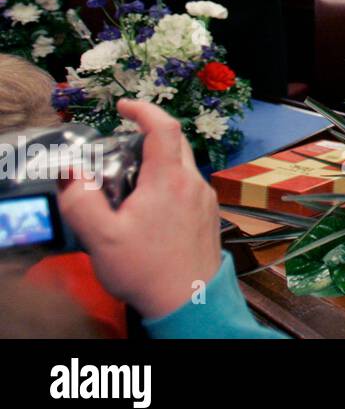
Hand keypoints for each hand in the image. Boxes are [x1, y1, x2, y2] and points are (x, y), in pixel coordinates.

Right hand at [57, 100, 222, 318]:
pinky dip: (168, 184)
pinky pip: (188, 186)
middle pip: (175, 143)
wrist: (189, 301)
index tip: (124, 106)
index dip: (144, 109)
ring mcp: (205, 199)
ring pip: (183, 165)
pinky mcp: (208, 214)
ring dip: (157, 163)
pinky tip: (149, 210)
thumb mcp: (100, 238)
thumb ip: (81, 200)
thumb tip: (73, 173)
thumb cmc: (147, 270)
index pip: (163, 127)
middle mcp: (192, 183)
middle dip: (147, 136)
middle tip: (120, 149)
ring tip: (129, 185)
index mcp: (169, 180)